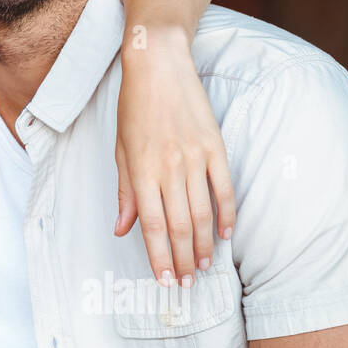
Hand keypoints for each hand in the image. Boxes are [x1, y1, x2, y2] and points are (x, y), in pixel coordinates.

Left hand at [115, 24, 234, 286]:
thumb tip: (122, 230)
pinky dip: (226, 214)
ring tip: (203, 268)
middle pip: (179, 225)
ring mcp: (194, 157)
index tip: (164, 279)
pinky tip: (226, 235)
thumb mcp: (120, 149)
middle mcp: (168, 167)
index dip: (158, 256)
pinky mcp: (215, 145)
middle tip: (184, 284)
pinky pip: (224, 188)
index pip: (151, 225)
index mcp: (141, 170)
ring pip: (202, 213)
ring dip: (203, 245)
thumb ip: (124, 191)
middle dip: (181, 259)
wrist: (158, 64)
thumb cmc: (133, 107)